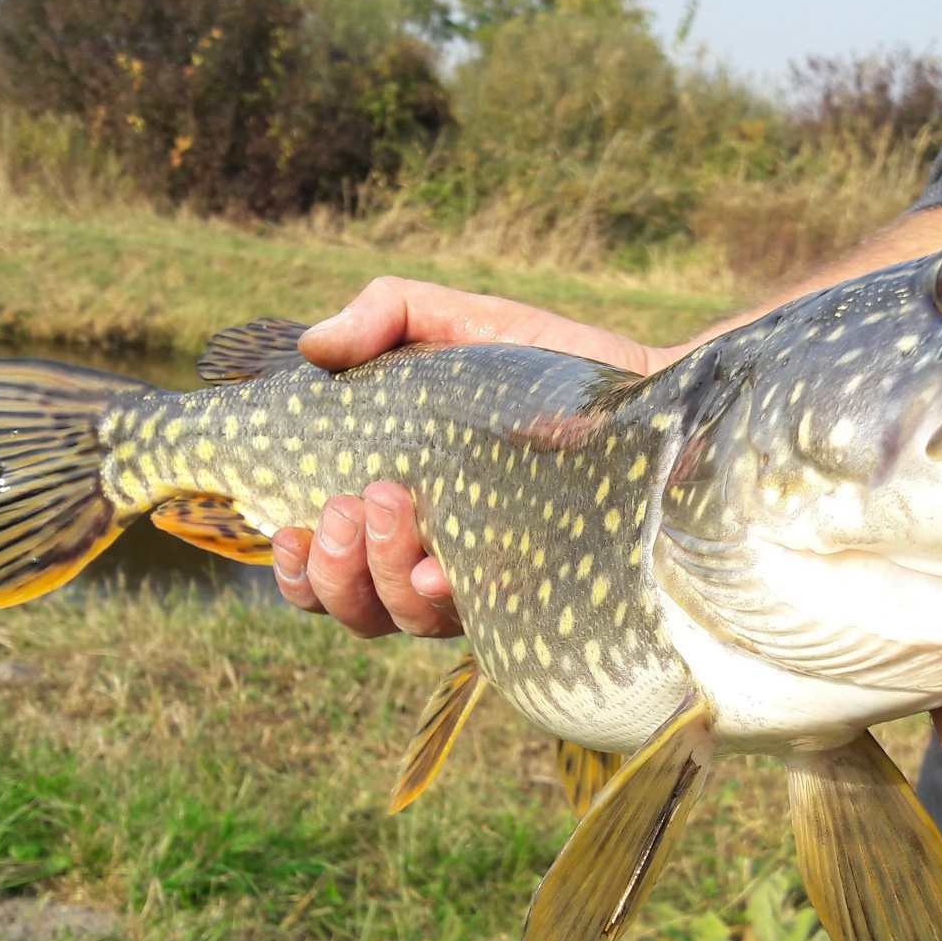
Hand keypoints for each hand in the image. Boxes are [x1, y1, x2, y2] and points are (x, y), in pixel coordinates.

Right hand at [273, 205, 941, 636]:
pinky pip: (474, 626)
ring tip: (388, 509)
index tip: (287, 528)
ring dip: (375, 578)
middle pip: (353, 609)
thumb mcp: (459, 320)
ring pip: (401, 621)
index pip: (327, 568)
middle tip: (345, 507)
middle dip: (331, 570)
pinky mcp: (537, 599)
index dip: (295, 566)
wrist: (654, 397)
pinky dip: (441, 596)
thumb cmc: (548, 365)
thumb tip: (314, 344)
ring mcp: (488, 588)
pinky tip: (438, 559)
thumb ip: (384, 314)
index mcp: (401, 513)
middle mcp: (436, 564)